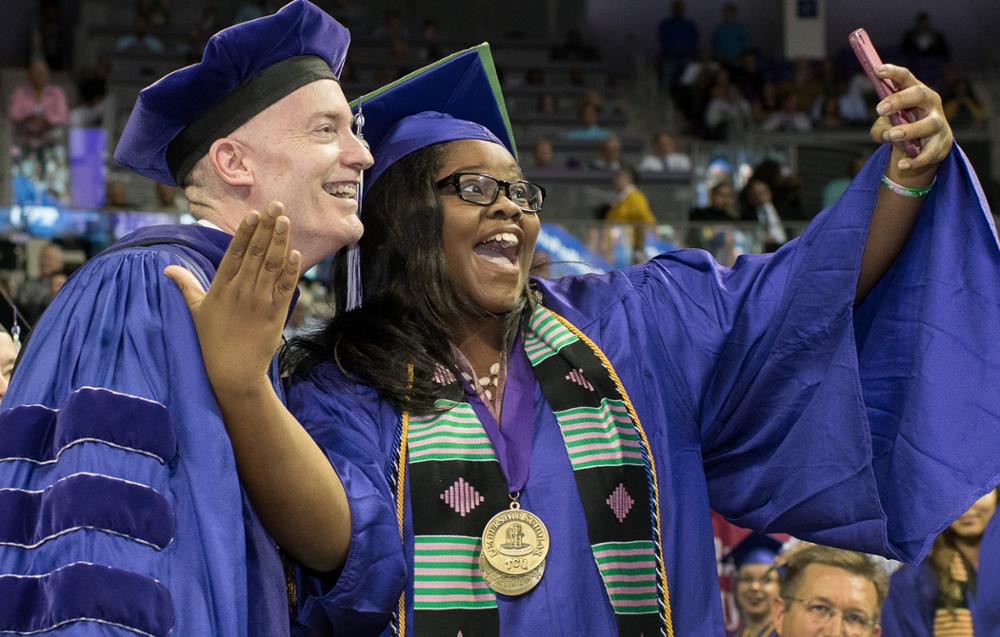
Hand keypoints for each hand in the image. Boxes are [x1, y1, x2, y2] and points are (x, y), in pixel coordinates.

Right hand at [165, 202, 300, 396]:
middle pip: (256, 253)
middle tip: (276, 205)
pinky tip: (296, 253)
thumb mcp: (195, 311)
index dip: (245, 232)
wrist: (232, 372)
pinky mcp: (275, 314)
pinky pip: (285, 287)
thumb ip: (185, 286)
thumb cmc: (211, 341)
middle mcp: (241, 290)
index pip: (235, 253)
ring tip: (285, 220)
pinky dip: (291, 270)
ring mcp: (259, 301)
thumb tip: (167, 268)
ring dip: (280, 241)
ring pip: (272, 265)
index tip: (253, 213)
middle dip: (267, 228)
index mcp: (221, 287)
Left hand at [869, 64, 952, 185]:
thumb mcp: (887, 125)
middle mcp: (930, 104)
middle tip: (880, 109)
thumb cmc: (902, 128)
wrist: (923, 148)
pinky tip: (903, 165)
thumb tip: (885, 132)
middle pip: (919, 94)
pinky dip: (915, 160)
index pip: (906, 78)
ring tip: (891, 136)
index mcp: (915, 93)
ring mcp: (938, 124)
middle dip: (900, 99)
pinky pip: (929, 153)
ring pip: (928, 124)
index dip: (893, 73)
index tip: (877, 70)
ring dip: (908, 130)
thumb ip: (880, 127)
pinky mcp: (940, 144)